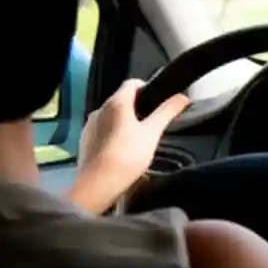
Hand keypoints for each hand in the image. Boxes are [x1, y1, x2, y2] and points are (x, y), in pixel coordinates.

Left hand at [69, 79, 189, 213]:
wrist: (98, 184)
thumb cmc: (128, 155)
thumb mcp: (153, 132)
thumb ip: (167, 112)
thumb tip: (182, 97)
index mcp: (117, 102)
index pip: (132, 83)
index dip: (147, 88)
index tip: (159, 101)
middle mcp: (100, 109)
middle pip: (122, 101)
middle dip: (137, 108)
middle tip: (152, 124)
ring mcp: (90, 125)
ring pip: (111, 117)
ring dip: (124, 123)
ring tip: (138, 141)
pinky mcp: (85, 141)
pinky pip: (102, 131)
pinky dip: (113, 136)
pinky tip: (122, 152)